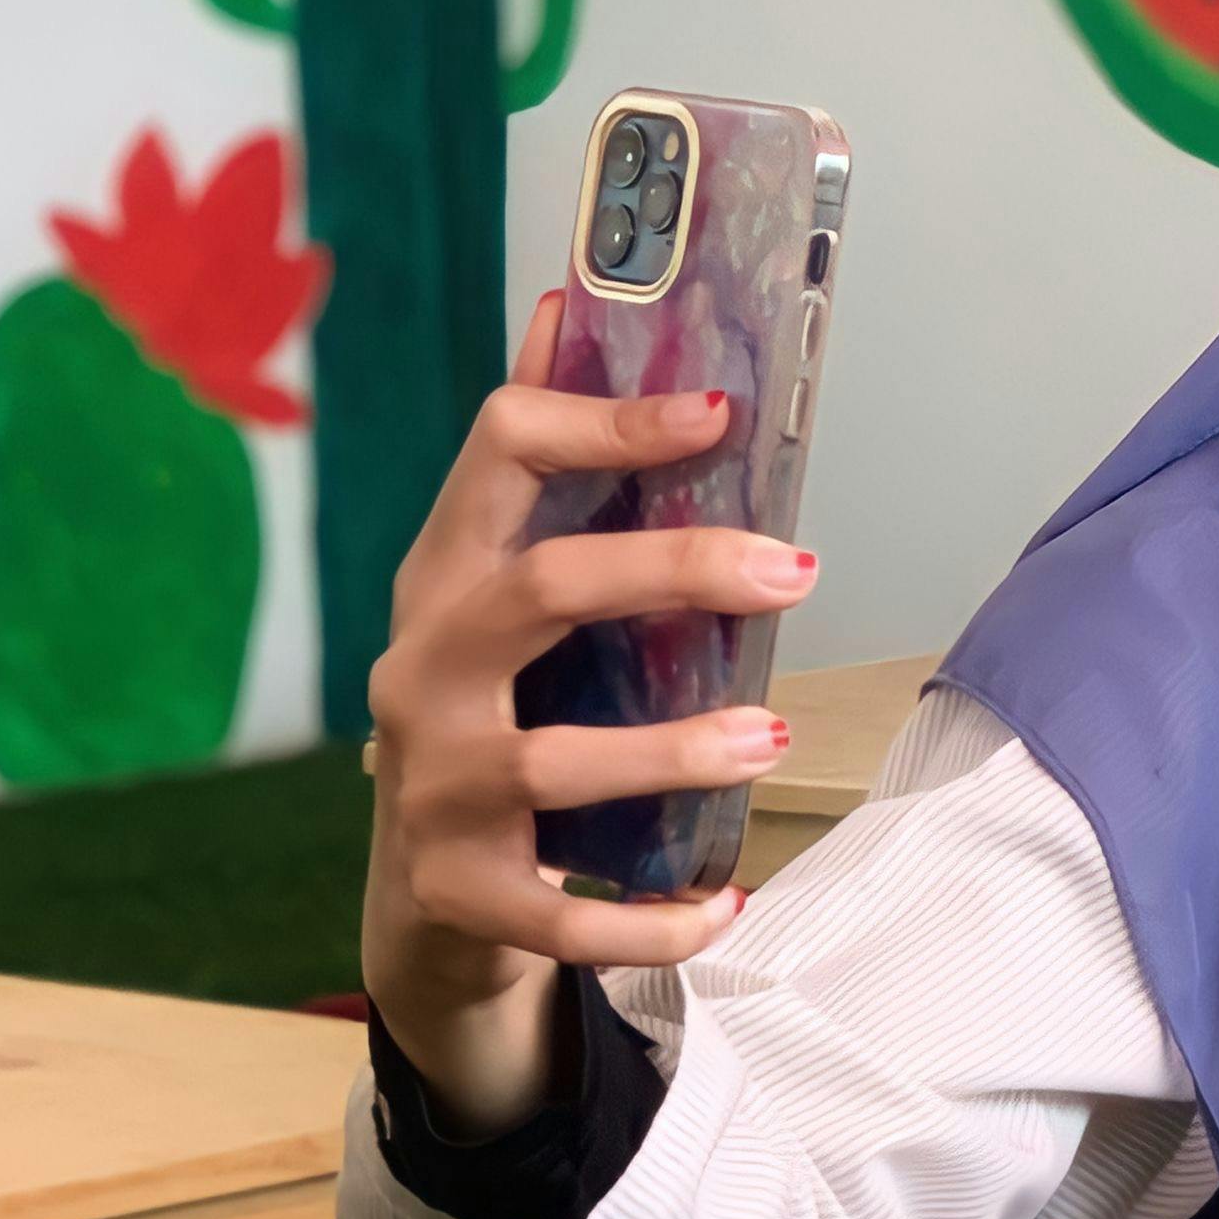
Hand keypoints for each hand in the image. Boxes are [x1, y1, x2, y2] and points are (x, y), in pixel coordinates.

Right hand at [358, 291, 814, 1130]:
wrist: (430, 905)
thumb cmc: (498, 714)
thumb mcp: (507, 590)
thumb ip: (542, 467)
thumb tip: (564, 302)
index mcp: (447, 575)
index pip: (500, 454)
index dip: (607, 421)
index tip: (718, 414)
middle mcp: (423, 669)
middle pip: (539, 590)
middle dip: (674, 569)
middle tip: (795, 570)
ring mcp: (431, 787)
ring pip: (552, 758)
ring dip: (676, 748)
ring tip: (773, 733)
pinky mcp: (458, 894)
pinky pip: (563, 915)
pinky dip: (654, 915)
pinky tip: (728, 904)